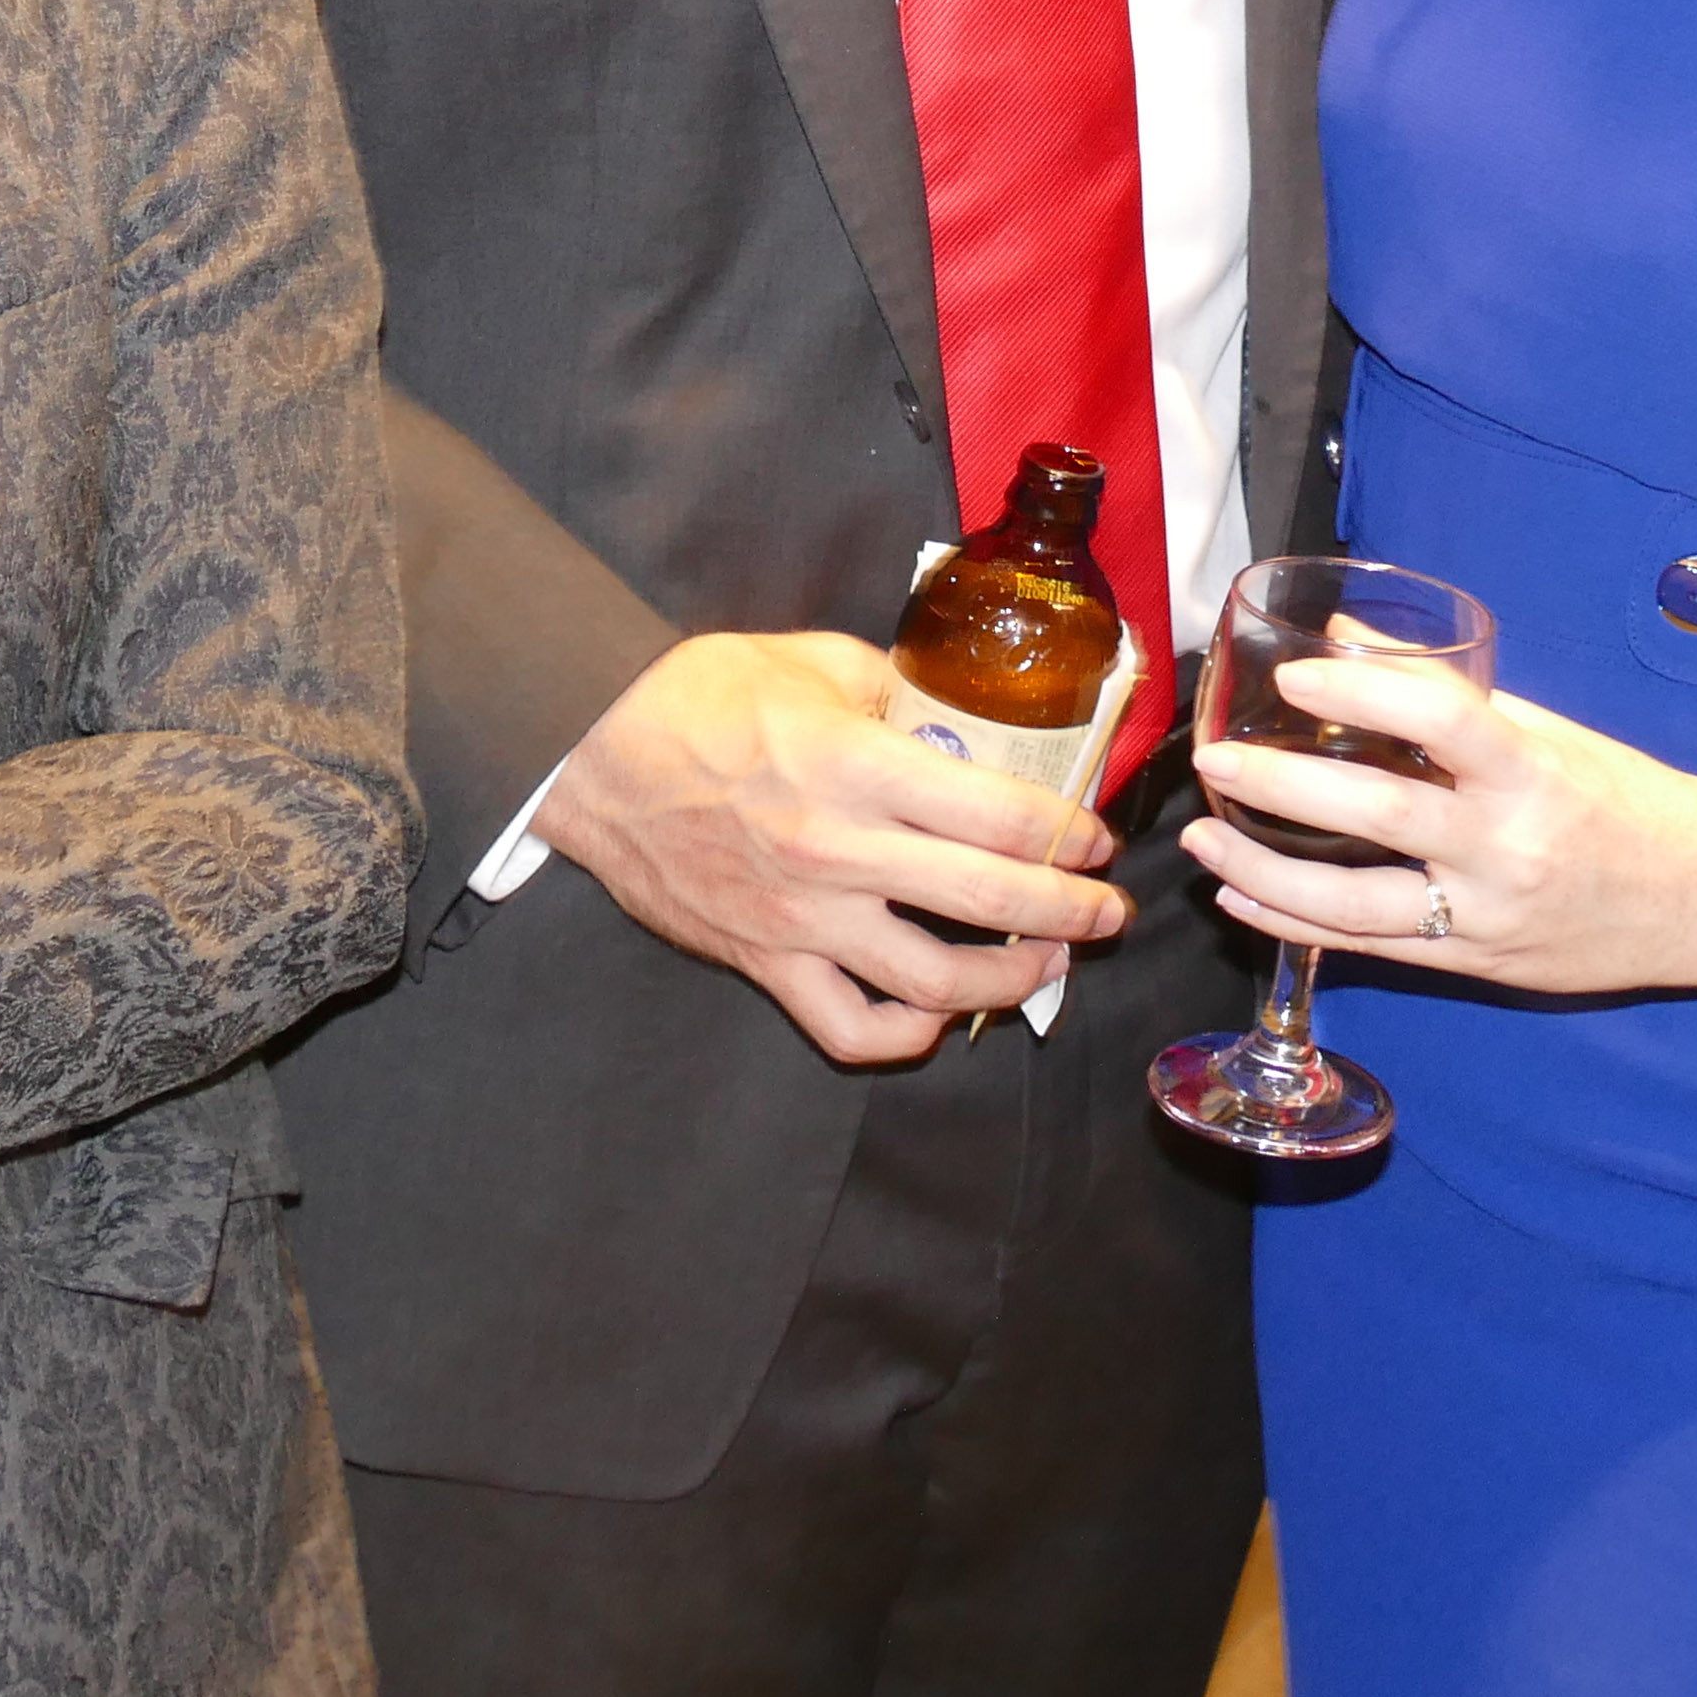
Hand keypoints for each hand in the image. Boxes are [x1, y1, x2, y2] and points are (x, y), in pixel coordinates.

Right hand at [540, 632, 1128, 1068]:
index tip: (1094, 840)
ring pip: (935, 983)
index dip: (1068, 834)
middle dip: (1074, 912)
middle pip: (991, 900)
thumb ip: (896, 689)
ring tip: (1046, 962)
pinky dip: (906, 1036)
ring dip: (1011, 979)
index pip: (1001, 815)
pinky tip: (938, 1014)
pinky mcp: (764, 963)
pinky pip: (849, 1028)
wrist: (589, 754)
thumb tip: (959, 717)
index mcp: (858, 765)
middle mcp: (840, 850)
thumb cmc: (696, 696)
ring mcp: (802, 918)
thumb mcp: (812, 660)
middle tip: (1107, 911)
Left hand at [1181, 653, 1696, 1002]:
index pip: (1438, 718)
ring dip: (1265, 872)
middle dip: (1280, 787)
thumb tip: (1340, 635)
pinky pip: (1370, 948)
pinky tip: (1243, 899)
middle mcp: (1506, 847)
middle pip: (1377, 815)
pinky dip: (1297, 924)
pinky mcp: (1474, 964)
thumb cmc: (1623, 798)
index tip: (1297, 670)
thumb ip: (1443, 691)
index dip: (1360, 688)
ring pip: (1355, 903)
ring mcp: (1486, 915)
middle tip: (1214, 761)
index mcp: (1532, 771)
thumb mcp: (1546, 730)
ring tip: (1203, 843)